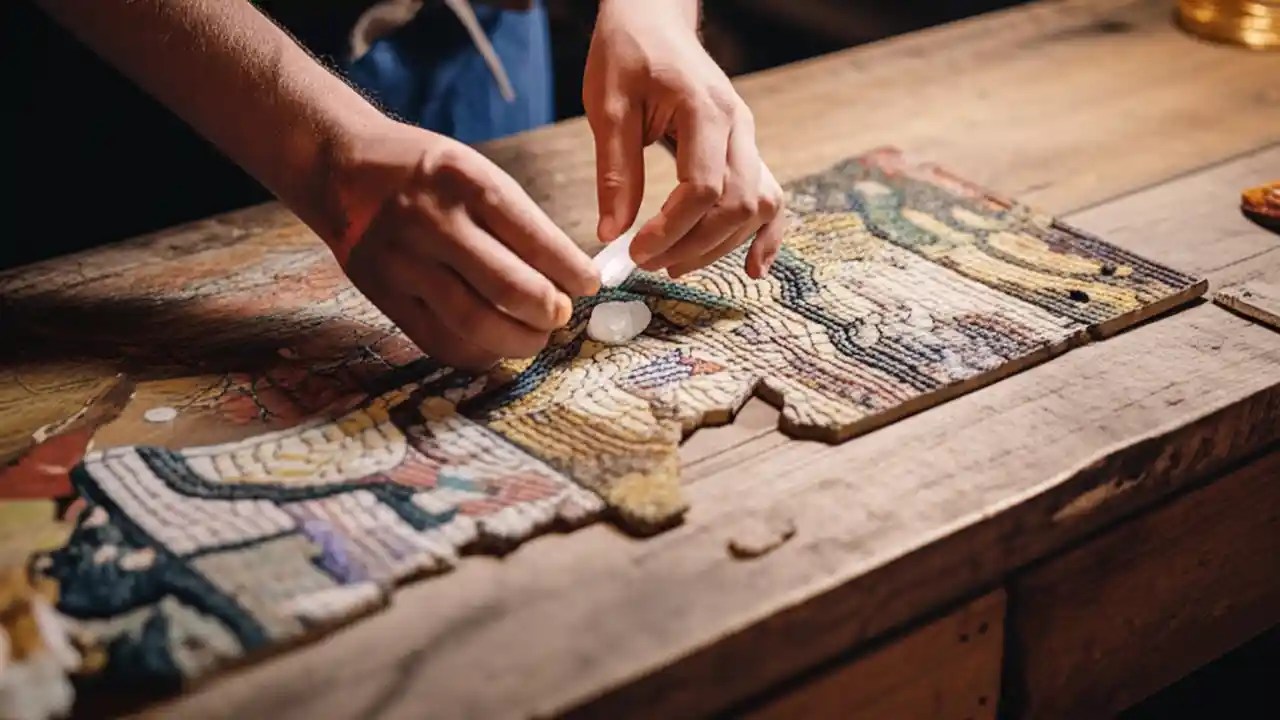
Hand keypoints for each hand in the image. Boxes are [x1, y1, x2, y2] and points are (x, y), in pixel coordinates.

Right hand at [333, 121, 598, 369]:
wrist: (340, 168)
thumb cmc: (424, 173)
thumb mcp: (473, 171)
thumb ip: (516, 222)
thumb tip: (568, 279)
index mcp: (464, 181)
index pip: (533, 237)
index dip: (571, 271)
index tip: (589, 284)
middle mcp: (431, 220)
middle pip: (508, 287)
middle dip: (549, 311)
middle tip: (562, 316)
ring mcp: (403, 262)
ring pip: (474, 321)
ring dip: (518, 340)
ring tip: (537, 335)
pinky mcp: (383, 295)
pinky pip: (439, 340)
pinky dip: (478, 352)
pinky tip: (496, 346)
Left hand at [583, 0, 785, 279]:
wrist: (653, 20)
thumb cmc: (627, 54)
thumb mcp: (608, 106)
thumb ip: (614, 171)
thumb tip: (611, 233)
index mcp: (704, 110)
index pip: (703, 187)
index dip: (672, 228)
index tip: (635, 251)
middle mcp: (738, 126)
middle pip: (736, 204)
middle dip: (694, 244)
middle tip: (648, 263)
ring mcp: (748, 138)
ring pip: (757, 206)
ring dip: (720, 245)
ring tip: (675, 265)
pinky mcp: (746, 149)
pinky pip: (770, 198)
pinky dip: (765, 235)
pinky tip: (751, 269)